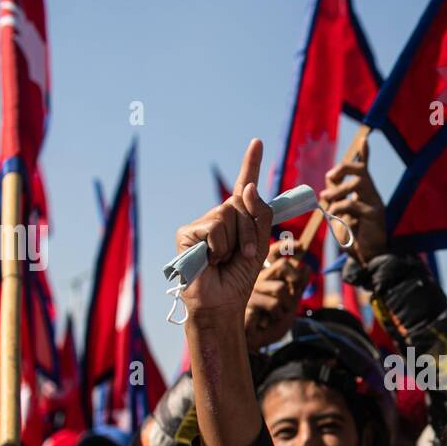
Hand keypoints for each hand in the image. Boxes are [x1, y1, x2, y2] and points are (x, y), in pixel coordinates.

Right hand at [175, 138, 273, 320]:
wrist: (221, 304)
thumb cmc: (239, 278)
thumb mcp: (259, 246)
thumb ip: (258, 216)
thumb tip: (246, 187)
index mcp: (237, 220)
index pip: (243, 187)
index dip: (250, 164)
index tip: (258, 142)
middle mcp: (218, 218)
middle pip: (241, 204)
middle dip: (250, 232)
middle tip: (243, 256)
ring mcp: (201, 225)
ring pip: (228, 215)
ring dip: (236, 242)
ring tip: (225, 261)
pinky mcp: (186, 234)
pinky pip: (213, 228)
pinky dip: (218, 247)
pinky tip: (210, 261)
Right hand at [244, 246, 309, 350]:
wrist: (255, 343)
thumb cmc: (269, 323)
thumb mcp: (290, 303)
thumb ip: (297, 286)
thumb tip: (306, 267)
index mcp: (264, 274)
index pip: (273, 252)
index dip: (287, 245)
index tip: (301, 246)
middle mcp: (255, 277)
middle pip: (282, 265)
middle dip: (296, 280)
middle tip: (294, 293)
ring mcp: (250, 288)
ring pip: (281, 288)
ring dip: (286, 305)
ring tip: (277, 314)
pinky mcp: (247, 301)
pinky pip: (273, 303)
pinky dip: (277, 315)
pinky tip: (267, 320)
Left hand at [320, 137, 385, 264]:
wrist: (368, 259)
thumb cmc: (355, 239)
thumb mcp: (342, 216)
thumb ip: (337, 199)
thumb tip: (329, 182)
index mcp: (367, 196)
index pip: (365, 171)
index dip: (365, 155)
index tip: (364, 140)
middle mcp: (373, 197)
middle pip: (361, 172)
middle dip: (344, 169)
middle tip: (330, 178)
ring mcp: (375, 206)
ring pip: (358, 184)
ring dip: (337, 191)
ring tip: (326, 200)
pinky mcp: (374, 217)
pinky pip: (353, 204)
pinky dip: (339, 208)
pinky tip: (335, 217)